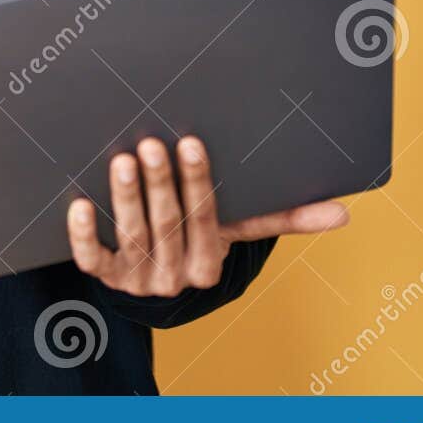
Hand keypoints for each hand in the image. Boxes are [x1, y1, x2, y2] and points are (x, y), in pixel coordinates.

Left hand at [67, 135, 349, 297]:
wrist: (153, 277)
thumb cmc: (200, 234)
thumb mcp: (239, 227)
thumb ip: (284, 217)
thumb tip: (344, 214)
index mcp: (209, 266)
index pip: (206, 221)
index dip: (198, 183)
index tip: (192, 143)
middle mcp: (173, 278)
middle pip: (167, 227)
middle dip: (160, 185)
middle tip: (151, 144)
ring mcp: (136, 279)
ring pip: (131, 238)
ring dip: (125, 198)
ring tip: (122, 160)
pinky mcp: (104, 277)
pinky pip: (92, 260)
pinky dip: (83, 235)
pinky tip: (78, 204)